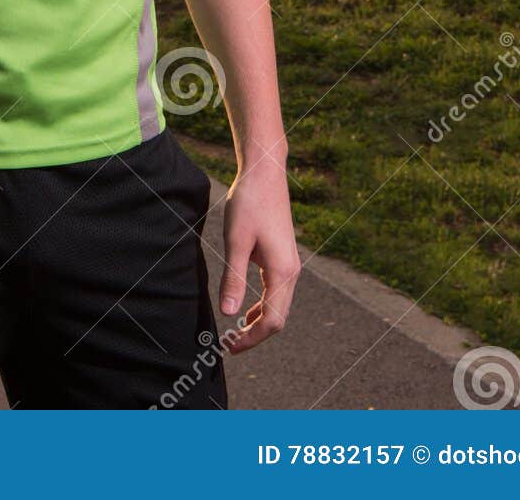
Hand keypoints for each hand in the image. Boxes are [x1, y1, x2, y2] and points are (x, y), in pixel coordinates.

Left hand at [218, 157, 299, 352]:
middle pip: (278, 318)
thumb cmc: (249, 203)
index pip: (271, 320)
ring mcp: (290, 264)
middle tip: (230, 345)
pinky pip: (277, 292)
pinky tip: (246, 309)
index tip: (229, 346)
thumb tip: (228, 313)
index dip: (251, 338)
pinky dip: (263, 306)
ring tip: (236, 332)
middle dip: (255, 335)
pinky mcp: (283, 257)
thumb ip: (233, 278)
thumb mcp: (235, 241)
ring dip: (259, 322)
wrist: (265, 172)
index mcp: (282, 271)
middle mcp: (291, 272)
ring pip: (279, 306)